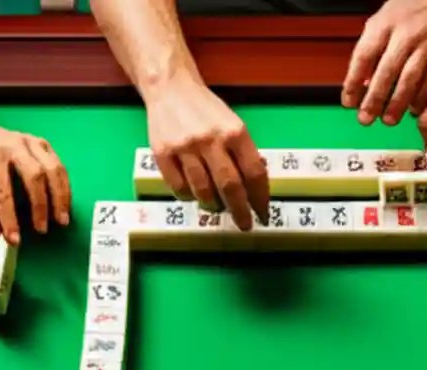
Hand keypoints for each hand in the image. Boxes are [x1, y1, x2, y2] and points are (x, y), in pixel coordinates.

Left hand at [0, 117, 71, 248]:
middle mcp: (13, 145)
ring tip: (62, 220)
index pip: (2, 191)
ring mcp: (30, 142)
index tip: (14, 240)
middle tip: (42, 229)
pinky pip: (58, 165)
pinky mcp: (41, 143)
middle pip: (34, 175)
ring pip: (53, 169)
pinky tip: (63, 203)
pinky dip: (64, 186)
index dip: (9, 218)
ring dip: (60, 197)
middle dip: (40, 205)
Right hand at [144, 80, 267, 229]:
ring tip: (218, 207)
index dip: (260, 198)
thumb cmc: (205, 109)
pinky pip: (179, 188)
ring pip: (203, 191)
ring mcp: (185, 148)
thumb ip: (243, 152)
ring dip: (214, 205)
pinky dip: (189, 196)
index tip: (263, 213)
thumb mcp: (232, 123)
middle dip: (240, 211)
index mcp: (234, 131)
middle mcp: (210, 140)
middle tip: (245, 224)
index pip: (254, 173)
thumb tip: (255, 187)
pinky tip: (194, 193)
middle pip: (230, 187)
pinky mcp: (162, 153)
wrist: (170, 88)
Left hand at [341, 0, 426, 126]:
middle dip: (373, 100)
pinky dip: (422, 99)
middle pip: (385, 73)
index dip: (353, 83)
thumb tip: (363, 81)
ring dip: (397, 105)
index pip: (363, 56)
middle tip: (365, 119)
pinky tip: (415, 110)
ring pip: (409, 81)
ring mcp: (426, 46)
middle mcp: (405, 35)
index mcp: (384, 24)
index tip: (348, 102)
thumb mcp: (386, 17)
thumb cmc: (415, 5)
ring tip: (388, 120)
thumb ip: (372, 46)